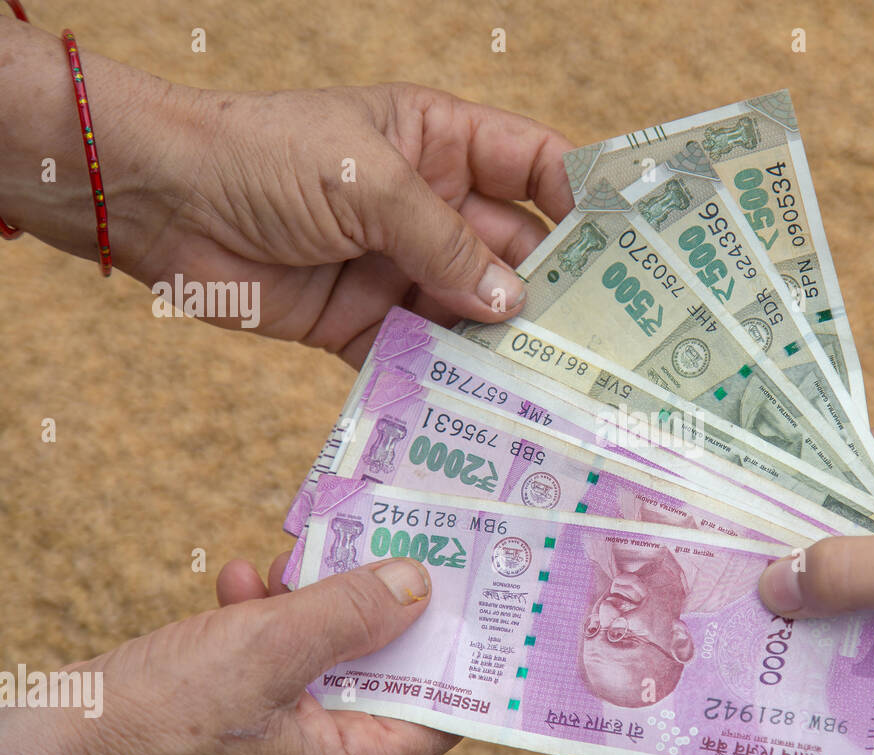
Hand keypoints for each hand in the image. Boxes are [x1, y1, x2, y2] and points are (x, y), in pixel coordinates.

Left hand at [0, 20, 574, 366]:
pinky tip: (485, 404)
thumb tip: (512, 303)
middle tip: (601, 342)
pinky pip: (421, 352)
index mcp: (439, 143)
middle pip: (512, 250)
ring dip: (505, 343)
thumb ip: (443, 240)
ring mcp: (398, 266)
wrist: (157, 203)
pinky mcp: (363, 322)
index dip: (581, 201)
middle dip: (553, 291)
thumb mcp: (365, 179)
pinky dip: (447, 378)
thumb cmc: (261, 156)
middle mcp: (428, 206)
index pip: (533, 166)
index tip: (627, 251)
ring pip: (473, 309)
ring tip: (556, 383)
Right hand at [0, 554, 455, 754]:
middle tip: (386, 556)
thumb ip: (354, 612)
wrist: (56, 745)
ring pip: (323, 674)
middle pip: (378, 687)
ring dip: (311, 611)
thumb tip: (419, 587)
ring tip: (298, 561)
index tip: (470, 605)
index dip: (455, 659)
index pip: (435, 719)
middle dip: (372, 617)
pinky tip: (246, 585)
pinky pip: (276, 682)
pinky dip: (266, 632)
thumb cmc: (161, 712)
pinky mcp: (239, 743)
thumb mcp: (272, 644)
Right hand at [758, 409, 873, 754]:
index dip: (791, 494)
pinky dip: (848, 653)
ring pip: (861, 584)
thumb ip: (858, 572)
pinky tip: (798, 672)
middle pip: (849, 526)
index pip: (849, 460)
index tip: (726, 524)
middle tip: (727, 586)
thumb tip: (771, 582)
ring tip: (748, 634)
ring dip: (820, 614)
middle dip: (800, 562)